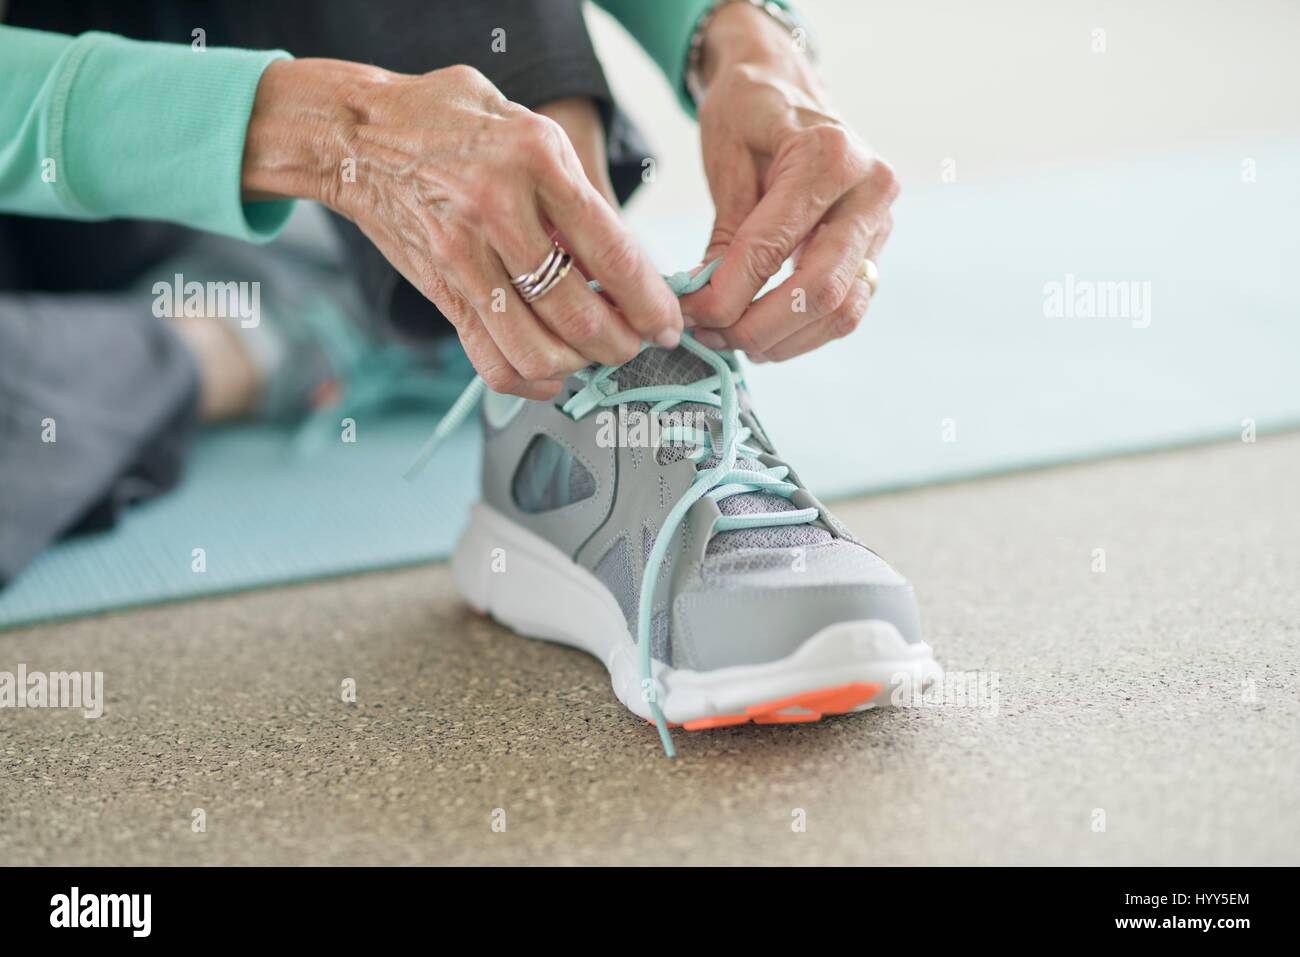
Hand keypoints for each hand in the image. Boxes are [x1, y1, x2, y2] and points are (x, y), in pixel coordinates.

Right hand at [242, 59, 681, 397]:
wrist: (357, 135)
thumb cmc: (451, 121)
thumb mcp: (525, 123)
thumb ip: (571, 185)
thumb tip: (620, 258)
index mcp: (536, 159)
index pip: (612, 252)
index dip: (649, 302)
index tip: (667, 322)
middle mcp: (499, 210)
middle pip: (579, 314)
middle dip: (622, 345)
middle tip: (637, 344)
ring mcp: (464, 256)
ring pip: (537, 349)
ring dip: (579, 366)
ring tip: (596, 356)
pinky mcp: (440, 289)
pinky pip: (490, 360)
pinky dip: (529, 382)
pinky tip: (550, 375)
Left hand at [679, 3, 898, 361]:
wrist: (789, 87)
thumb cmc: (751, 112)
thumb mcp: (727, 156)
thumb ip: (726, 233)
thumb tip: (709, 306)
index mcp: (829, 155)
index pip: (773, 248)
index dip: (727, 294)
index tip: (690, 316)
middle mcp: (870, 189)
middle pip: (819, 290)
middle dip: (758, 328)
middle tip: (712, 338)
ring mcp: (881, 222)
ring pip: (841, 311)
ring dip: (783, 341)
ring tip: (732, 340)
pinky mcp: (876, 248)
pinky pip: (847, 311)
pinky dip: (803, 334)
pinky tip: (763, 334)